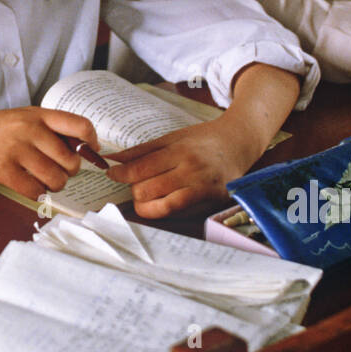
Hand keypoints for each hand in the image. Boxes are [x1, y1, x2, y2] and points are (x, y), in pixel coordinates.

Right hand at [0, 107, 96, 201]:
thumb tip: (77, 150)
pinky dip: (35, 194)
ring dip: (54, 186)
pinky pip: (34, 190)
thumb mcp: (18, 119)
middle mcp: (30, 129)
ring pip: (56, 178)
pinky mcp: (3, 169)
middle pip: (71, 159)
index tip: (88, 153)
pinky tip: (27, 187)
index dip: (91, 143)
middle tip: (58, 173)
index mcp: (37, 114)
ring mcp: (16, 149)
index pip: (80, 125)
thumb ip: (45, 129)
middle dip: (69, 173)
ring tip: (43, 182)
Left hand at [106, 118, 258, 218]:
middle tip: (135, 183)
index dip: (120, 174)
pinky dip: (163, 211)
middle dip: (134, 189)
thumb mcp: (173, 137)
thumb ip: (143, 150)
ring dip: (146, 205)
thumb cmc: (203, 139)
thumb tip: (114, 159)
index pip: (141, 168)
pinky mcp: (210, 203)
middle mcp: (192, 171)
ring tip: (145, 196)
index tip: (112, 173)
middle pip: (147, 190)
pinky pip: (178, 213)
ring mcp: (202, 189)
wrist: (238, 143)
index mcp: (180, 151)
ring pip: (161, 207)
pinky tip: (160, 203)